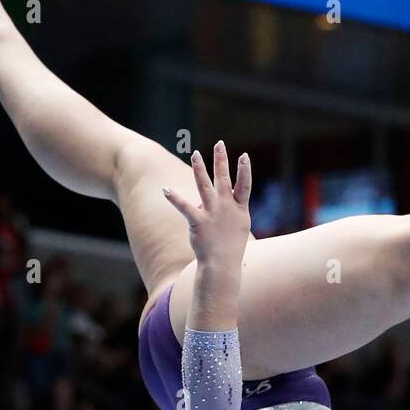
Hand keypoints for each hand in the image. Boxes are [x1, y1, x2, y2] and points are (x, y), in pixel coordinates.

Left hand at [164, 142, 251, 269]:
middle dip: (221, 160)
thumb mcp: (238, 228)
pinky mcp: (198, 222)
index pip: (244, 185)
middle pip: (224, 179)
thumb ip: (230, 211)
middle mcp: (226, 208)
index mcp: (239, 210)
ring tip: (195, 154)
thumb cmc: (231, 249)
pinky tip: (165, 189)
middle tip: (219, 143)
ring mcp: (212, 214)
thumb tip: (215, 202)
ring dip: (199, 169)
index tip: (244, 155)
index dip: (245, 170)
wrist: (223, 266)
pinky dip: (174, 198)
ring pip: (205, 186)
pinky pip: (184, 207)